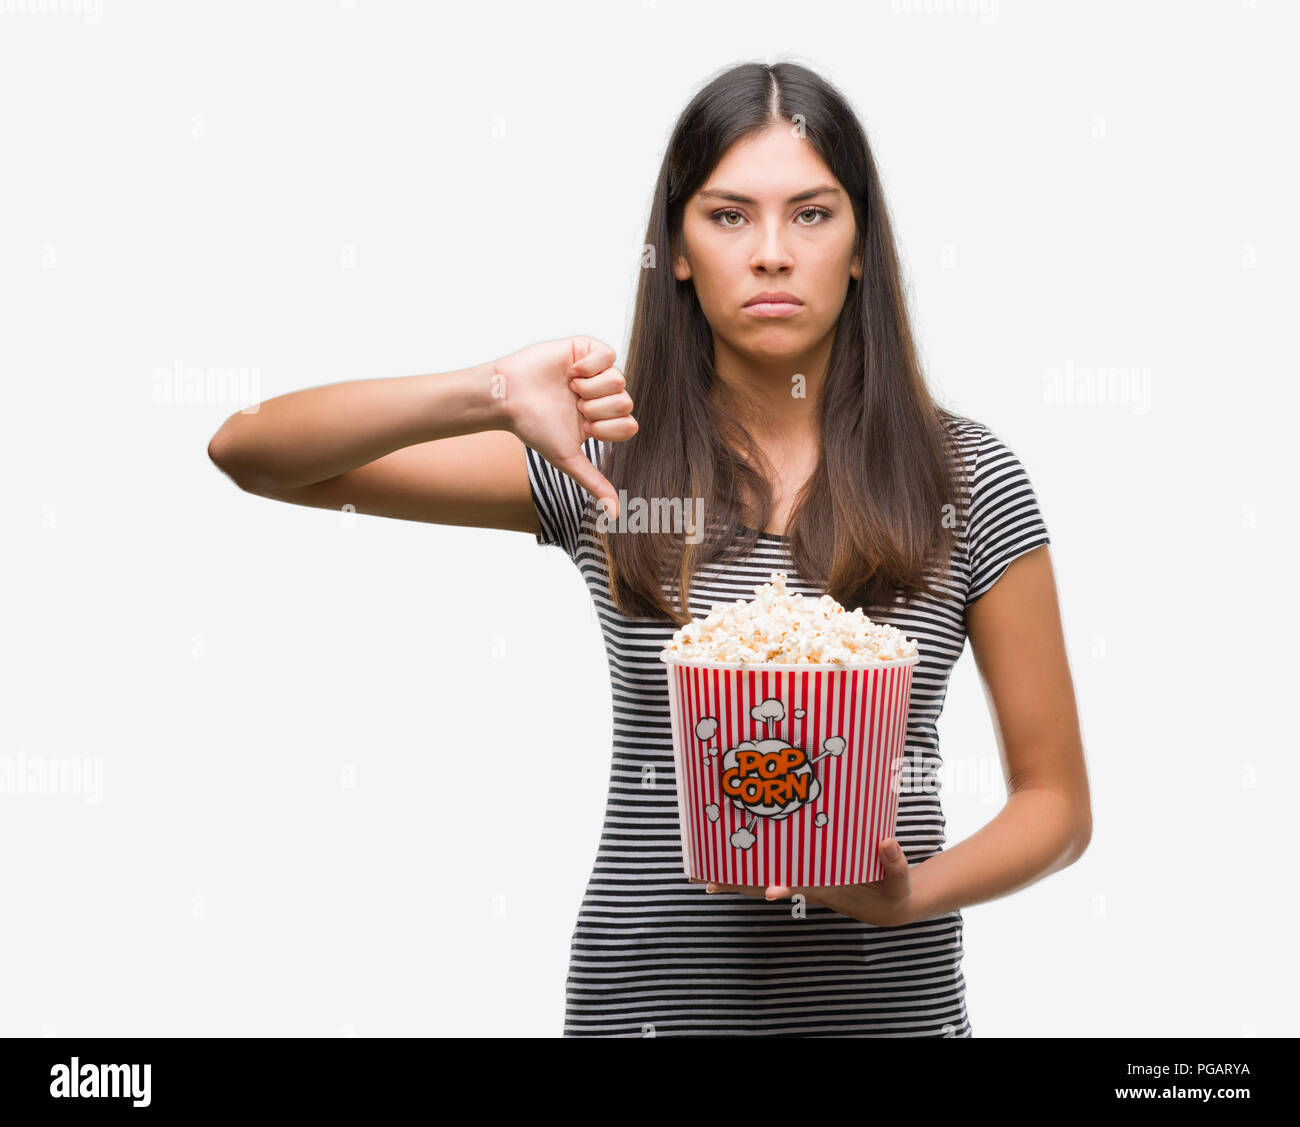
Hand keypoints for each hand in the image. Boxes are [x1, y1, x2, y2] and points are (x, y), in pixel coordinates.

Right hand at [495, 336, 637, 519]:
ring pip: (619, 379)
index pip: (629, 425)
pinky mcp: (585, 349)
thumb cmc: (534, 428)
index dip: (608, 427)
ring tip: (569, 388)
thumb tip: (616, 516)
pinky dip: (591, 365)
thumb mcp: (568, 458)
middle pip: (626, 402)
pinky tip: (571, 371)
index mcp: (601, 420)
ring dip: (591, 387)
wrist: (509, 398)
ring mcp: (595, 372)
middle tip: (574, 406)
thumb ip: (594, 482)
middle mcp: (601, 397)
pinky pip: (609, 354)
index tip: (584, 427)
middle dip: (597, 408)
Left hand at [687, 837, 917, 926]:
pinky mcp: (803, 875)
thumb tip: (887, 841)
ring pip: (763, 880)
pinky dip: (751, 870)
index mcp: (830, 889)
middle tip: (706, 883)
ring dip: (735, 880)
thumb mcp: (898, 881)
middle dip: (739, 886)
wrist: (886, 904)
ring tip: (703, 878)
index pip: (804, 887)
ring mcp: (803, 881)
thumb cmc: (892, 891)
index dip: (786, 888)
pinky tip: (729, 864)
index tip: (771, 889)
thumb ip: (894, 863)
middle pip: (768, 887)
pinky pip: (772, 871)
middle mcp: (809, 887)